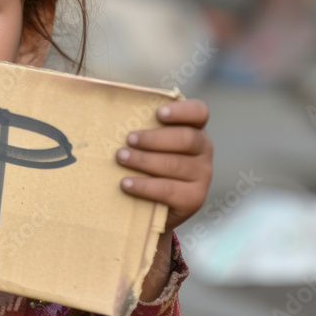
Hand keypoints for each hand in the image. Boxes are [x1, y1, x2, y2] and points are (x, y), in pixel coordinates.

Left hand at [115, 99, 212, 231]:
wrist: (154, 206)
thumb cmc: (148, 162)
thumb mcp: (149, 141)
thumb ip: (141, 124)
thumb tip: (112, 110)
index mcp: (194, 128)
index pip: (199, 112)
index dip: (181, 111)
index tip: (158, 113)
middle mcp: (204, 149)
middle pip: (186, 138)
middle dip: (154, 138)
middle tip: (129, 139)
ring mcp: (202, 175)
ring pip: (174, 164)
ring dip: (144, 160)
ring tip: (121, 158)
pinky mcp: (194, 198)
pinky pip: (168, 190)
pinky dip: (144, 186)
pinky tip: (126, 183)